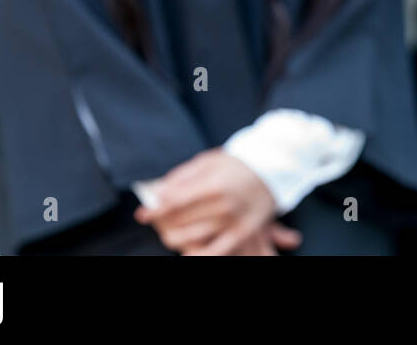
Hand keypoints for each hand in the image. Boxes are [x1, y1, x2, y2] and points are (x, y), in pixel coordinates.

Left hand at [134, 148, 300, 254]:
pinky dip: (198, 254)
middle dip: (163, 222)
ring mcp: (233, 221)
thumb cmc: (236, 164)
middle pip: (181, 220)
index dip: (155, 209)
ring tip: (168, 233)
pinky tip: (187, 252)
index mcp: (214, 184)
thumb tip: (158, 192)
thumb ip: (183, 176)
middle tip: (156, 221)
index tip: (142, 214)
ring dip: (174, 236)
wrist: (273, 169)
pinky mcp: (242, 233)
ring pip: (192, 237)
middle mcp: (223, 204)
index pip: (175, 201)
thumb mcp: (209, 161)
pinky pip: (216, 252)